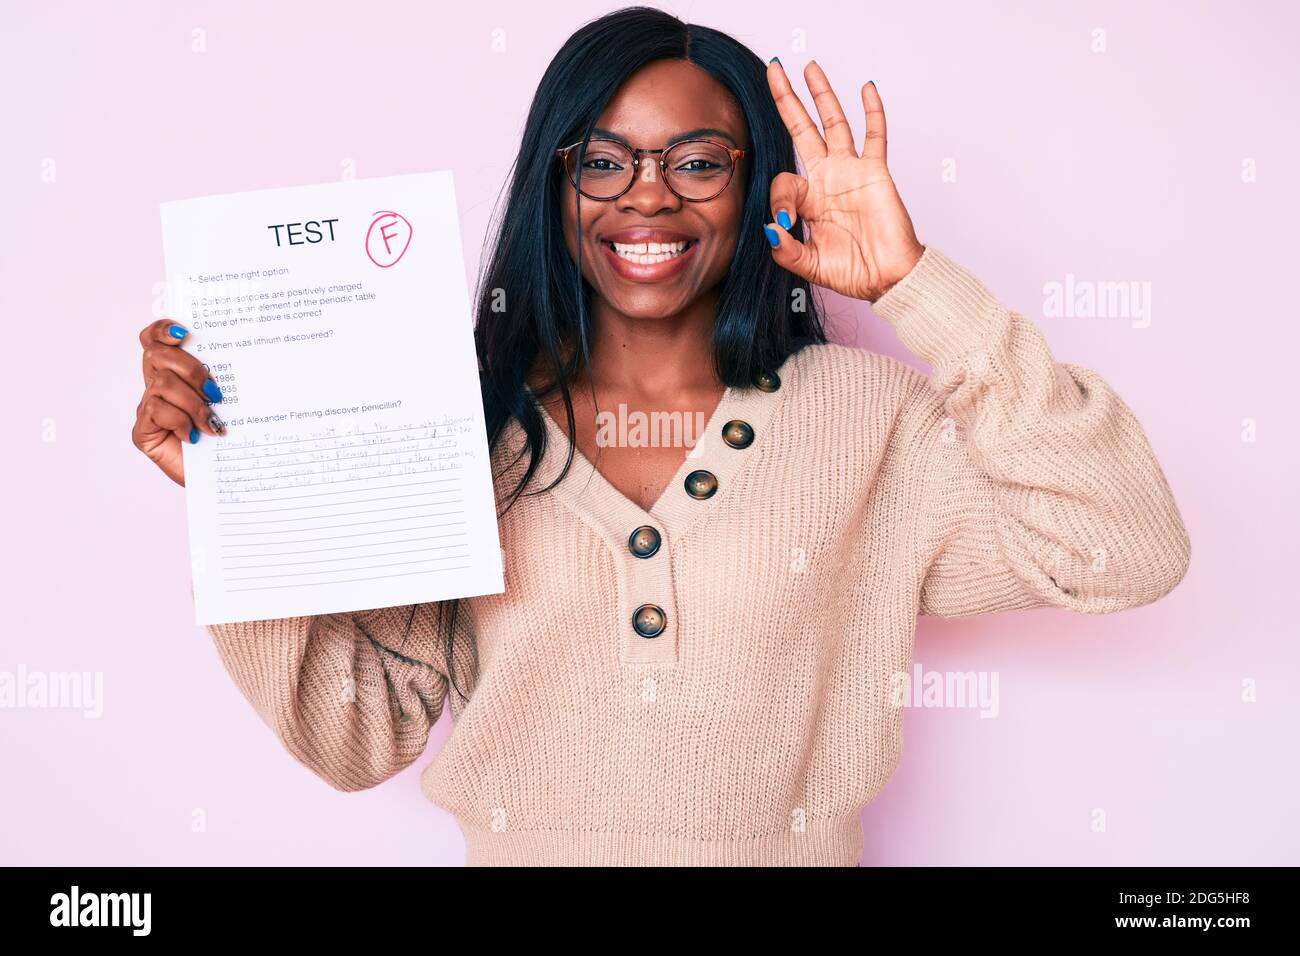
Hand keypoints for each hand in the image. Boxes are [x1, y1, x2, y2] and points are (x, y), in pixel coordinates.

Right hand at [131, 319, 226, 485]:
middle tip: (216, 392)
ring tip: (212, 423)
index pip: (154, 339)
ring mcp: (147, 408)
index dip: (162, 329)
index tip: (185, 332)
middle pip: (157, 355)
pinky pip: (156, 410)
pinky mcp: (142, 431)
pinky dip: (181, 421)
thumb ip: (224, 377)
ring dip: (194, 402)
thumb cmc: (228, 438)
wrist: (224, 478)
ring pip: (162, 384)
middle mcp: (156, 386)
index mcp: (174, 373)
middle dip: (191, 368)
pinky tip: (195, 436)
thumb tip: (243, 349)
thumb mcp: (231, 402)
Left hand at [764, 59, 924, 301]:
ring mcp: (851, 171)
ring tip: (809, 67)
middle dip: (787, 100)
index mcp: (808, 199)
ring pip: (834, 123)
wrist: (886, 277)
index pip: (783, 180)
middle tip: (774, 71)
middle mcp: (827, 178)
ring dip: (822, 95)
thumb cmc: (852, 272)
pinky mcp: (875, 172)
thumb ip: (785, 249)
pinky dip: (872, 112)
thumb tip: (770, 227)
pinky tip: (866, 88)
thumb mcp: (808, 265)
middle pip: (802, 130)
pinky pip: (874, 136)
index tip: (785, 223)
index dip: (779, 199)